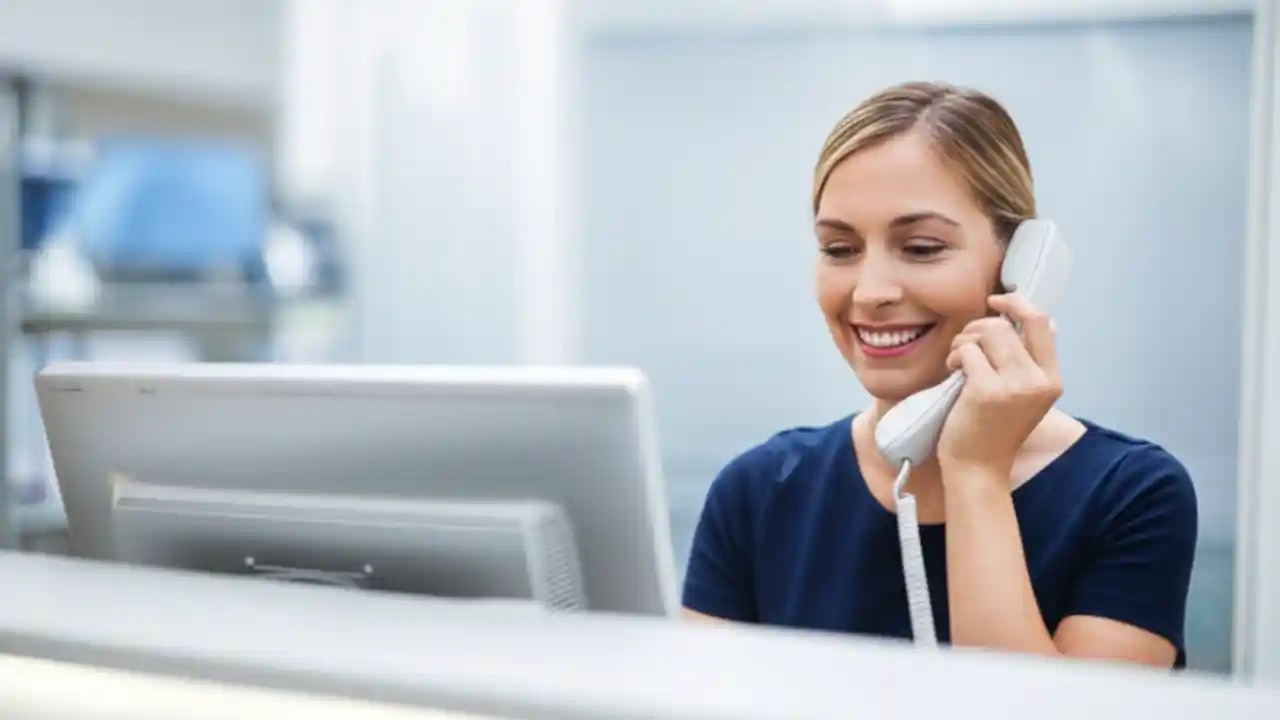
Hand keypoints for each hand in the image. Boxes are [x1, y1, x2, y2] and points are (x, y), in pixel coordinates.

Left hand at [936, 294, 1062, 480]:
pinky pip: (967, 351)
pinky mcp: (988, 391)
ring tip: (958, 362)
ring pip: (986, 333)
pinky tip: (952, 373)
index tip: (995, 301)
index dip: (1017, 302)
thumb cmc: (993, 429)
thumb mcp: (1023, 394)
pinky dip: (954, 356)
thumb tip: (1026, 316)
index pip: (1042, 321)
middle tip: (965, 346)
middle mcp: (1039, 381)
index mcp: (1053, 379)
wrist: (978, 469)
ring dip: (963, 341)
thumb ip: (1027, 360)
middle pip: (1006, 325)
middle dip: (977, 327)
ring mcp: (1015, 386)